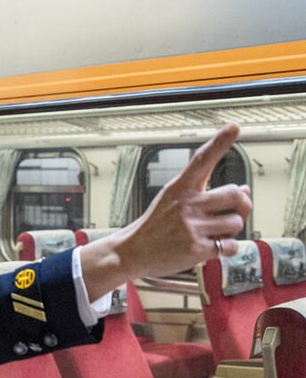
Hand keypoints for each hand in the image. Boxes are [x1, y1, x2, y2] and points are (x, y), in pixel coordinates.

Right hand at [81, 123, 251, 300]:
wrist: (131, 251)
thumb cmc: (155, 226)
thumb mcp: (172, 200)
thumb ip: (207, 193)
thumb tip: (244, 190)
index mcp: (179, 188)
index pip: (202, 160)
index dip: (220, 142)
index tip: (234, 126)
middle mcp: (186, 204)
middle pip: (236, 195)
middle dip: (242, 206)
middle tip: (232, 214)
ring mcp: (191, 226)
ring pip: (236, 222)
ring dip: (231, 231)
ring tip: (212, 234)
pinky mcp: (196, 248)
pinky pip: (231, 245)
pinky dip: (227, 248)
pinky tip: (211, 247)